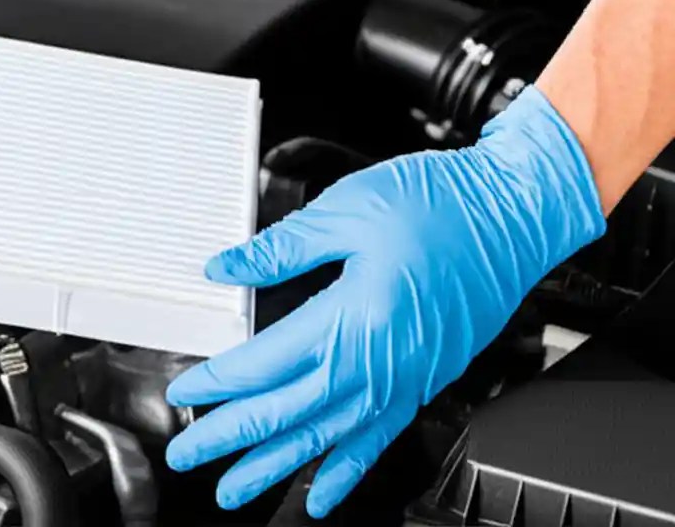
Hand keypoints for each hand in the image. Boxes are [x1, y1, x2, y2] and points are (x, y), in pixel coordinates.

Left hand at [165, 86, 605, 516]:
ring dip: (274, 467)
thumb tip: (227, 267)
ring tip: (234, 490)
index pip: (264, 365)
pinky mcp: (423, 382)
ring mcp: (403, 380)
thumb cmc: (444, 206)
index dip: (218, 382)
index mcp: (350, 318)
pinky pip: (376, 440)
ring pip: (325, 439)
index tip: (184, 391)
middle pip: (286, 414)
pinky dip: (344, 472)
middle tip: (187, 455)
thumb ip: (280, 249)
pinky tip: (321, 494)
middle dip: (229, 440)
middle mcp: (377, 362)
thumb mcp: (347, 210)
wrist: (515, 213)